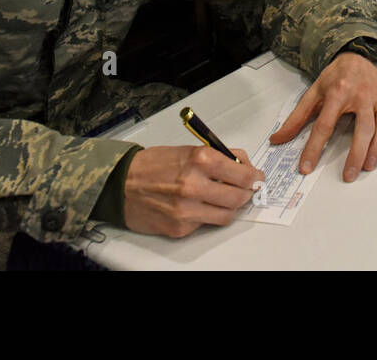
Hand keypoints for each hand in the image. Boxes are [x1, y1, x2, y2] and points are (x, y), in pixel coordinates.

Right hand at [122, 144, 264, 236]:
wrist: (121, 183)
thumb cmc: (154, 164)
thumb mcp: (189, 149)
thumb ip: (219, 157)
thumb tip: (244, 165)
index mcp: (201, 160)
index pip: (244, 174)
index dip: (254, 177)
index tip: (256, 178)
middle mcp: (195, 186)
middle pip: (239, 198)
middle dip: (245, 194)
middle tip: (244, 190)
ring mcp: (187, 210)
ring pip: (226, 216)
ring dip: (229, 207)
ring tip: (222, 198)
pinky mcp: (180, 228)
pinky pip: (205, 224)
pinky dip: (206, 215)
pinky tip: (197, 205)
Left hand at [269, 52, 376, 181]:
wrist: (358, 55)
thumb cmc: (336, 76)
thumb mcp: (313, 92)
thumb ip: (296, 117)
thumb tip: (277, 139)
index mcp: (338, 93)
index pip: (325, 125)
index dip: (314, 148)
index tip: (307, 168)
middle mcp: (361, 95)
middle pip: (362, 127)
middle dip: (356, 153)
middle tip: (349, 175)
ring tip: (368, 167)